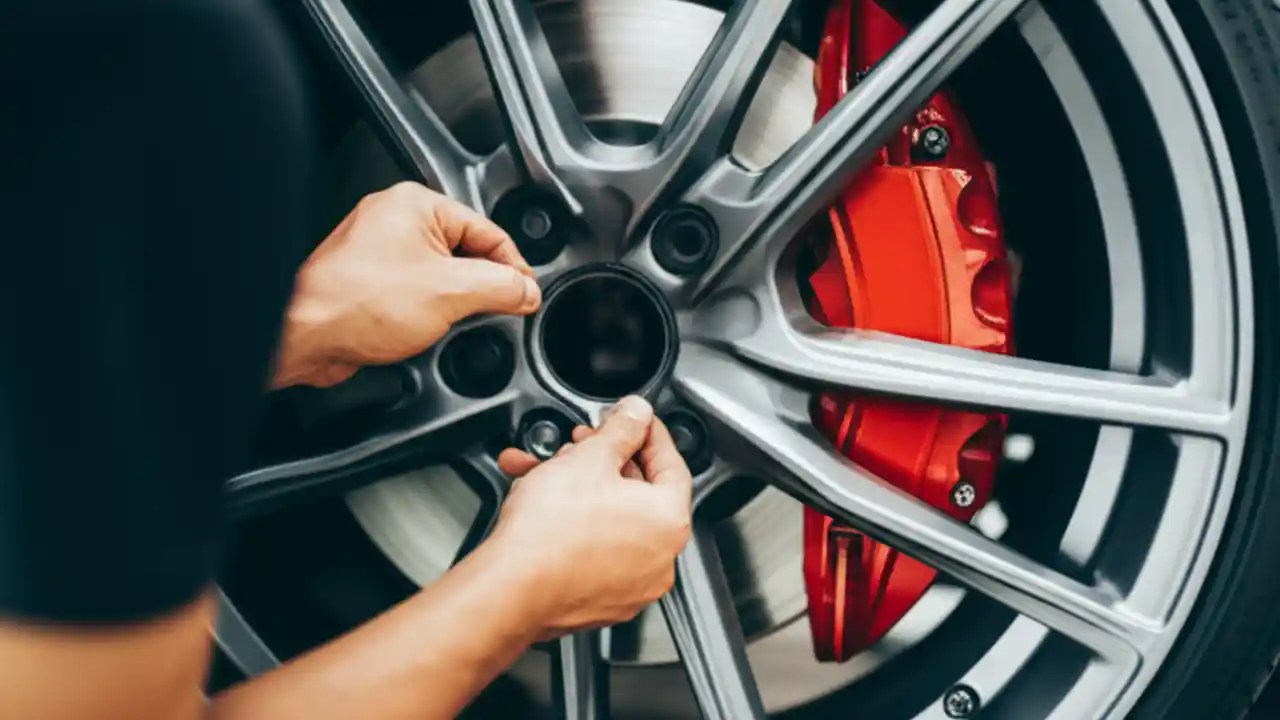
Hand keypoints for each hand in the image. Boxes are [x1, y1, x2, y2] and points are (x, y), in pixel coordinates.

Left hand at [273, 182, 540, 387]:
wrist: (304, 337)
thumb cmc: (357, 304)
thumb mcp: (451, 293)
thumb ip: (502, 288)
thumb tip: (527, 291)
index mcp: (416, 204)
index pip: (489, 231)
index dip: (514, 267)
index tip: (525, 295)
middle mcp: (396, 220)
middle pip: (468, 252)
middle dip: (482, 286)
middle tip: (493, 312)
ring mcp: (382, 251)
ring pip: (444, 275)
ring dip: (455, 301)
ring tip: (449, 321)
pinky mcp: (373, 281)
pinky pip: (419, 290)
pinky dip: (431, 310)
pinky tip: (426, 328)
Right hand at [487, 396, 692, 638]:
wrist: (510, 589)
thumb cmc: (550, 532)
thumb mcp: (589, 458)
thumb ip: (622, 429)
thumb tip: (637, 414)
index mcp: (669, 521)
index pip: (672, 463)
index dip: (648, 432)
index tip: (634, 419)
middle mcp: (660, 558)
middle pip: (640, 492)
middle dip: (606, 460)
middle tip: (585, 441)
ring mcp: (632, 585)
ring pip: (611, 519)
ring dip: (583, 488)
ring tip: (549, 469)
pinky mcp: (603, 600)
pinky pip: (596, 548)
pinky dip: (575, 523)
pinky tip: (544, 503)